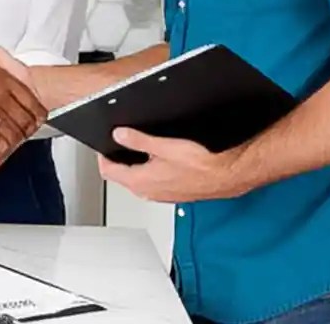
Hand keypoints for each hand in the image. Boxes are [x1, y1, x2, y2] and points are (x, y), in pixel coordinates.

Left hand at [98, 127, 252, 202]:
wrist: (226, 175)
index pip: (108, 171)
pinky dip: (149, 173)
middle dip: (117, 161)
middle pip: (121, 177)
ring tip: (137, 150)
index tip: (103, 146)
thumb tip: (119, 134)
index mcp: (140, 181)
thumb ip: (137, 140)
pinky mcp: (171, 194)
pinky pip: (152, 183)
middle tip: (118, 145)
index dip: (103, 156)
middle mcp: (147, 192)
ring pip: (137, 181)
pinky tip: (159, 162)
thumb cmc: (201, 165)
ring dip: (134, 167)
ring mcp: (159, 195)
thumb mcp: (163, 146)